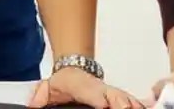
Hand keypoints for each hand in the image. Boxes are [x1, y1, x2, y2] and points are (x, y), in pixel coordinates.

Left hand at [29, 67, 145, 108]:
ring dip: (132, 104)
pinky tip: (142, 108)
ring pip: (125, 98)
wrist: (73, 68)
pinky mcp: (118, 97)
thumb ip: (40, 97)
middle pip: (114, 95)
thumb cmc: (64, 81)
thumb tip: (31, 105)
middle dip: (120, 103)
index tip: (103, 105)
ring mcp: (110, 92)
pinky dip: (138, 104)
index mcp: (81, 86)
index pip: (92, 92)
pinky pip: (131, 101)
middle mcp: (99, 89)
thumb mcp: (48, 88)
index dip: (98, 99)